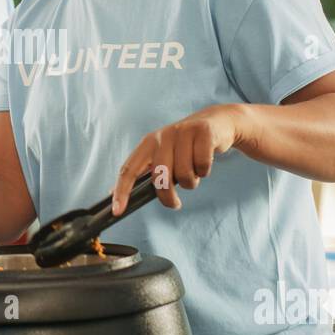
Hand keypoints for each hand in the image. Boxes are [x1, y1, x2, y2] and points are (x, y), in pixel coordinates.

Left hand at [111, 105, 238, 212]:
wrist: (217, 123)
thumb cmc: (187, 147)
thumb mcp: (164, 155)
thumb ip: (146, 173)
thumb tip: (118, 195)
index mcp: (148, 143)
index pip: (129, 169)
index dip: (122, 191)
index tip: (118, 211)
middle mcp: (163, 136)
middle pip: (159, 177)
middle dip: (167, 196)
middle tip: (175, 203)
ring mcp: (183, 132)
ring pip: (184, 174)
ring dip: (191, 182)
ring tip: (194, 173)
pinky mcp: (203, 132)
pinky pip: (202, 165)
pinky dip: (204, 171)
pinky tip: (204, 163)